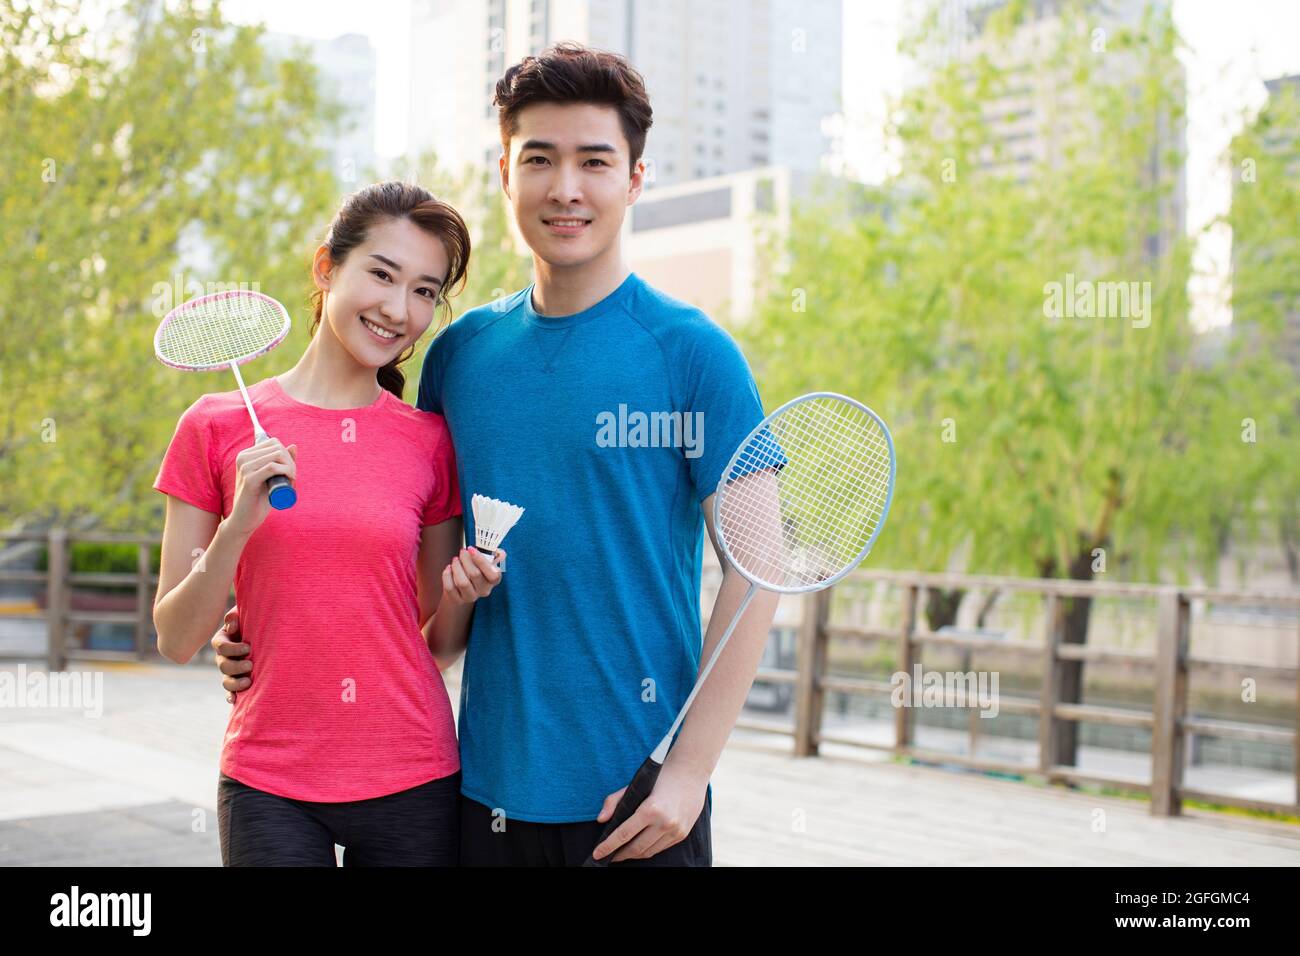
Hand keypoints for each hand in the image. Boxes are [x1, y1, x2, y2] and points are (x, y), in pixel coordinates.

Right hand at [210, 606, 249, 702]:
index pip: (221, 646)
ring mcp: (229, 670)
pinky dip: (231, 696)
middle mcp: (223, 657)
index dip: (233, 648)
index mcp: (223, 640)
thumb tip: (232, 622)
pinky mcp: (236, 680)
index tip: (248, 647)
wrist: (263, 631)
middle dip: (236, 667)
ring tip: (248, 682)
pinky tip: (234, 700)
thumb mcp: (245, 615)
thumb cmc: (253, 620)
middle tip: (250, 665)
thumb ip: (236, 617)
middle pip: (223, 665)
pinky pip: (230, 691)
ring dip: (235, 684)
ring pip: (226, 681)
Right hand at [227, 437, 295, 537]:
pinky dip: (285, 471)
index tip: (290, 470)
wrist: (244, 520)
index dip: (287, 454)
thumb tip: (293, 446)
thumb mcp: (273, 478)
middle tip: (292, 477)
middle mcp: (243, 458)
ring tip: (291, 480)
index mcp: (246, 455)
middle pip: (278, 448)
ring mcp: (245, 468)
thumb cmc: (259, 499)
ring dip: (290, 467)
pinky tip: (289, 480)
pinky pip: (272, 467)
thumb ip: (282, 462)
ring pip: (277, 455)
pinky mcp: (249, 479)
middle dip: (291, 461)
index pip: (274, 442)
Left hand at [442, 547, 503, 606]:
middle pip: (475, 574)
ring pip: (462, 582)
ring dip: (457, 567)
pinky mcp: (457, 599)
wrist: (463, 587)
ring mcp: (471, 597)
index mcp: (494, 580)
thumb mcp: (487, 562)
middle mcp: (484, 590)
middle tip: (462, 551)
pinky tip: (449, 568)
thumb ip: (495, 555)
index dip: (481, 561)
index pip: (493, 574)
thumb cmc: (477, 569)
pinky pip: (450, 587)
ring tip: (455, 560)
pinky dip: (447, 575)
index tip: (471, 549)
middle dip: (466, 559)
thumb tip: (499, 553)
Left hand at [591, 762, 705, 862]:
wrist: (691, 772)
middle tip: (609, 856)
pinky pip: (661, 848)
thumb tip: (601, 820)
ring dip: (634, 854)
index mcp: (650, 809)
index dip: (608, 847)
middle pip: (636, 848)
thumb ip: (614, 802)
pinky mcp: (682, 834)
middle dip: (620, 855)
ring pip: (649, 851)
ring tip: (623, 853)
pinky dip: (648, 850)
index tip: (597, 854)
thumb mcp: (634, 785)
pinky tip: (640, 847)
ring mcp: (675, 830)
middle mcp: (664, 823)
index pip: (623, 835)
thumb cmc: (660, 776)